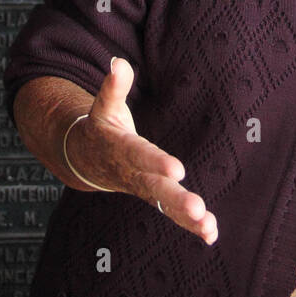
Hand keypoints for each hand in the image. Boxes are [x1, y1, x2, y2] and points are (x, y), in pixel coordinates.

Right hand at [65, 56, 217, 244]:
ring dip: (187, 218)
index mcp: (121, 149)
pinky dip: (190, 226)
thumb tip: (118, 62)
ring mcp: (143, 189)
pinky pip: (171, 214)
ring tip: (208, 225)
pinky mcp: (153, 197)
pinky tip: (211, 234)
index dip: (156, 162)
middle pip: (155, 189)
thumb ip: (113, 87)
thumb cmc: (102, 127)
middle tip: (198, 209)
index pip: (139, 155)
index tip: (177, 170)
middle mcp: (132, 173)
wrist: (84, 158)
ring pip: (165, 206)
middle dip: (176, 200)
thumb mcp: (103, 106)